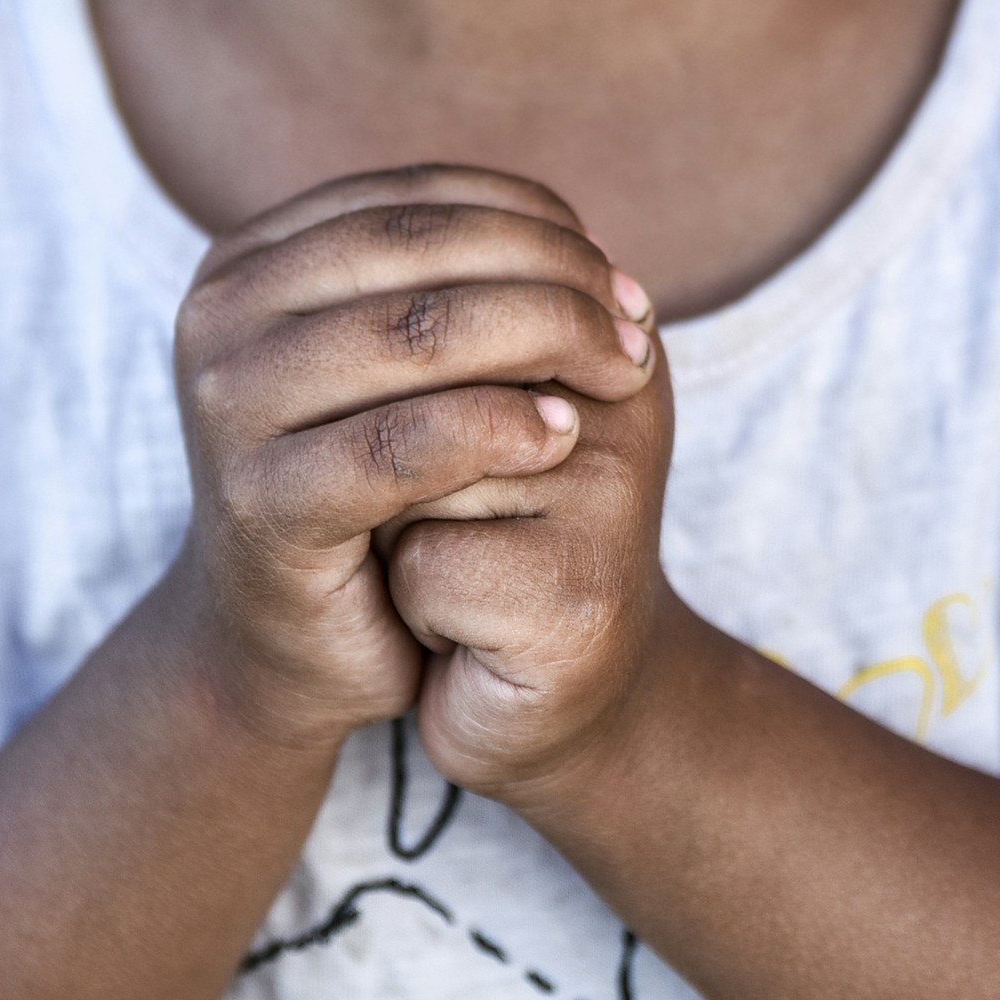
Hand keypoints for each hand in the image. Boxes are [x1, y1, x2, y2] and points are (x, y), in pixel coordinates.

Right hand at [166, 166, 658, 749]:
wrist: (285, 650)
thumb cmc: (365, 491)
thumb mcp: (401, 370)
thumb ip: (460, 288)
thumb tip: (591, 246)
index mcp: (249, 259)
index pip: (415, 201)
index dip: (530, 221)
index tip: (616, 268)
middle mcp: (218, 315)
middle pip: (417, 253)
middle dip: (548, 276)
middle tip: (634, 321)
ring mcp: (228, 407)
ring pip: (412, 334)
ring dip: (541, 337)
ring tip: (620, 371)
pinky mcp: (257, 502)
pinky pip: (398, 443)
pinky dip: (494, 427)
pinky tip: (562, 436)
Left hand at [382, 261, 674, 802]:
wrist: (551, 705)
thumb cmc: (490, 550)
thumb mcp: (474, 427)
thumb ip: (446, 348)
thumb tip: (373, 293)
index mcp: (604, 340)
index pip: (439, 312)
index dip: (401, 390)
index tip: (440, 440)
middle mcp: (626, 408)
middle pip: (422, 387)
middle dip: (394, 456)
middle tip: (434, 511)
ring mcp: (610, 504)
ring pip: (415, 476)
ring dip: (399, 531)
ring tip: (453, 560)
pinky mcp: (576, 601)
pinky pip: (425, 566)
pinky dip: (417, 605)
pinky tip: (466, 629)